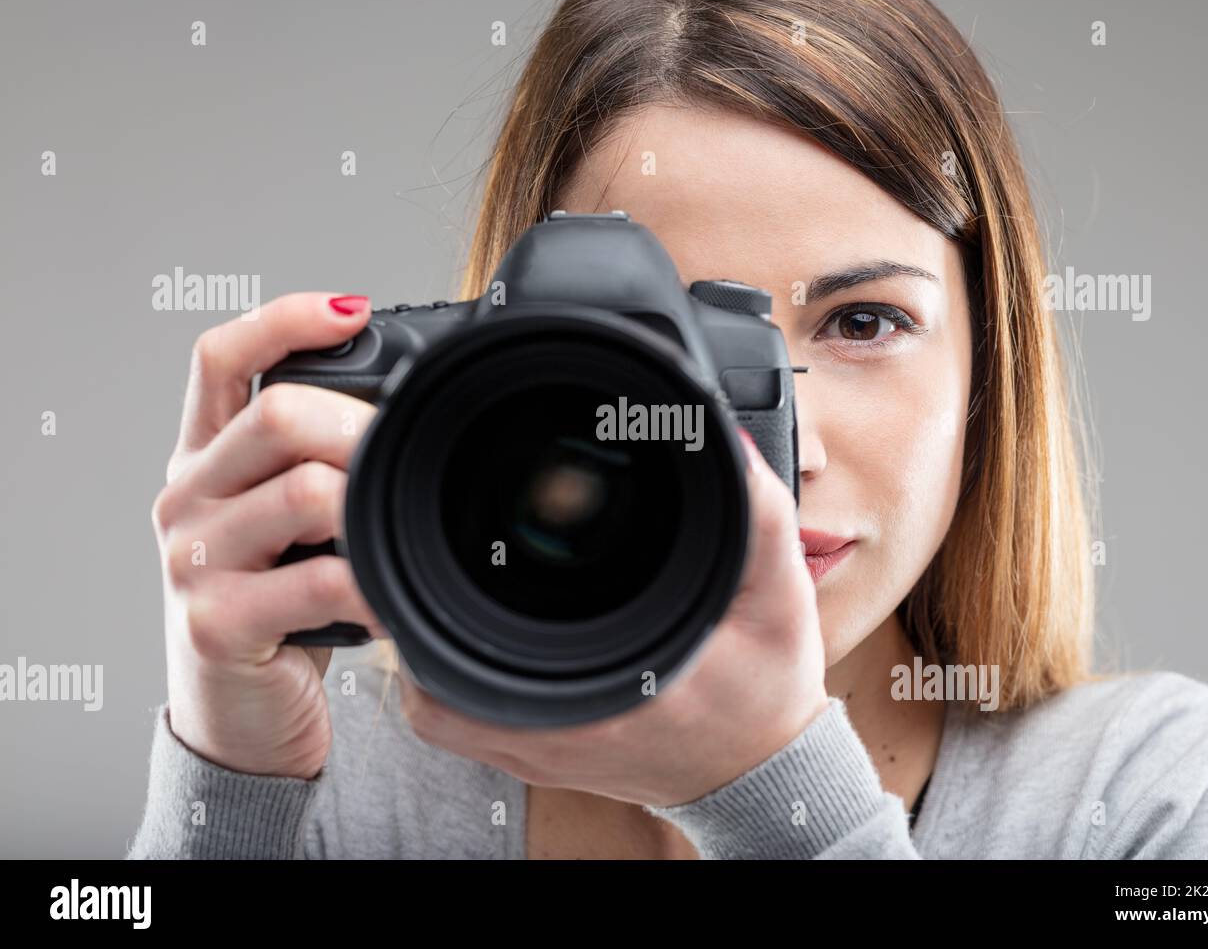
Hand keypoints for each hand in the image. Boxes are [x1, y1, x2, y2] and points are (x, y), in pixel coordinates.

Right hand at [151, 293, 382, 778]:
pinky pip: (321, 581)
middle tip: (412, 455)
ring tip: (403, 528)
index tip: (351, 308)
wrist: (237, 714)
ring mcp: (195, 561)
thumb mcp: (278, 522)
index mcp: (201, 460)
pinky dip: (374, 585)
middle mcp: (185, 499)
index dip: (283, 319)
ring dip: (374, 505)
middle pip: (276, 415)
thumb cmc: (274, 606)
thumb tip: (399, 407)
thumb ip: (309, 464)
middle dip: (362, 426)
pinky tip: (388, 598)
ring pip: (306, 492)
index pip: (218, 358)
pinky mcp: (218, 623)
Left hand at [397, 430, 828, 806]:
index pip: (495, 637)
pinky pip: (455, 724)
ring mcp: (540, 748)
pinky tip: (456, 633)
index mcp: (613, 686)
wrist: (758, 771)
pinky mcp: (534, 756)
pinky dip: (438, 678)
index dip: (449, 579)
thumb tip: (722, 441)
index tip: (442, 527)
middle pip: (439, 667)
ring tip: (434, 579)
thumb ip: (761, 517)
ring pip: (434, 702)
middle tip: (430, 535)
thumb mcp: (780, 597)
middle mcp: (561, 725)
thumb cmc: (765, 691)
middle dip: (423, 596)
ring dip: (421, 638)